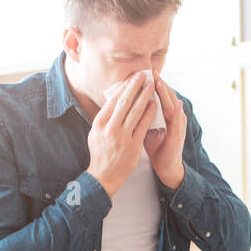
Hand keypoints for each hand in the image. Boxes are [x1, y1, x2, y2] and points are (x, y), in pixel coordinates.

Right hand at [86, 72, 158, 196]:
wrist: (104, 175)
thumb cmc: (100, 153)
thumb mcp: (95, 133)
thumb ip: (103, 118)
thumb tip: (111, 101)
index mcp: (99, 123)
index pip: (113, 100)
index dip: (124, 87)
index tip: (131, 77)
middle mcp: (109, 128)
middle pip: (124, 102)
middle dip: (135, 86)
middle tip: (143, 75)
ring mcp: (122, 137)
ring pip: (135, 111)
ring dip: (144, 96)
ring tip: (151, 86)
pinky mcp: (133, 145)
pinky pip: (143, 125)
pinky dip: (149, 113)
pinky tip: (155, 105)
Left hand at [146, 73, 186, 189]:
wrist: (166, 166)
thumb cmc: (156, 146)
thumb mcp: (146, 127)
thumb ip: (141, 115)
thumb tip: (126, 103)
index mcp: (164, 113)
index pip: (158, 94)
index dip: (151, 83)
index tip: (142, 72)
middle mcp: (173, 116)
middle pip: (166, 95)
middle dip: (159, 83)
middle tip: (152, 70)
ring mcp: (177, 124)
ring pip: (172, 105)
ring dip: (167, 93)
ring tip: (160, 81)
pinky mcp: (178, 135)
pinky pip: (178, 122)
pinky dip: (177, 112)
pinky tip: (175, 104)